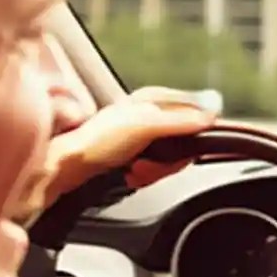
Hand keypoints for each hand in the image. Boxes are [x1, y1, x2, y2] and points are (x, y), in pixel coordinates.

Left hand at [37, 87, 217, 208]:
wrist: (66, 169)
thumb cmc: (95, 143)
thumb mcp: (145, 127)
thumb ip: (180, 120)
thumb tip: (210, 116)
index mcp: (153, 100)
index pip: (196, 113)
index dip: (195, 135)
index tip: (187, 149)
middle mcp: (149, 115)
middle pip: (186, 141)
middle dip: (170, 160)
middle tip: (152, 163)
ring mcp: (142, 136)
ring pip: (172, 158)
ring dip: (157, 171)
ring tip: (137, 171)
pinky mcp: (135, 155)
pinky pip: (158, 168)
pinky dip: (147, 176)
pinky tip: (133, 175)